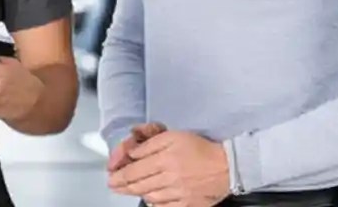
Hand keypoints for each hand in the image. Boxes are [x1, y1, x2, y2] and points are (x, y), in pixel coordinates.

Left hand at [107, 130, 230, 206]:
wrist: (227, 166)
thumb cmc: (199, 148)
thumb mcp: (173, 137)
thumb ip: (150, 145)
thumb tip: (133, 154)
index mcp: (164, 160)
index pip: (134, 171)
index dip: (119, 175)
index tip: (111, 177)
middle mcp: (169, 178)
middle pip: (138, 186)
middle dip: (122, 186)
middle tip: (113, 186)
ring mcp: (178, 194)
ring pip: (150, 197)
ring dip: (137, 194)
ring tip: (129, 190)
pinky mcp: (187, 204)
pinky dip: (155, 205)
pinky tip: (150, 200)